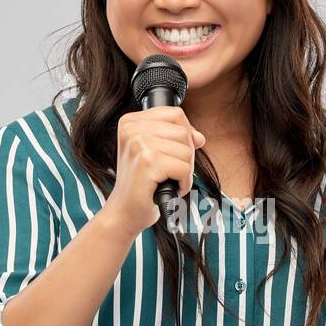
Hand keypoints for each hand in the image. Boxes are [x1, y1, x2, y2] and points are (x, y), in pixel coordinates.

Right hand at [100, 105, 204, 237]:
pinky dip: (183, 183)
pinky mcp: (147, 163)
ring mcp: (138, 144)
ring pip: (186, 151)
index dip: (185, 135)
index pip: (175, 114)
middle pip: (183, 132)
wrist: (125, 211)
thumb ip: (176, 138)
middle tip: (168, 172)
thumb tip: (200, 137)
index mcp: (130, 121)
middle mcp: (131, 129)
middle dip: (185, 156)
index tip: (174, 154)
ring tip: (166, 180)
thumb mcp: (155, 152)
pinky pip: (184, 168)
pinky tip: (168, 188)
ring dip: (184, 171)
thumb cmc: (141, 184)